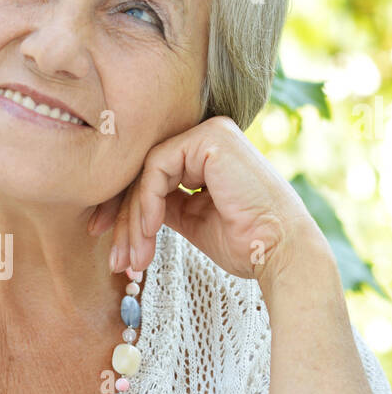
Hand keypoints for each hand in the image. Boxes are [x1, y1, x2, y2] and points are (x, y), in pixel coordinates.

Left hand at [89, 115, 329, 284]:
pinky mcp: (210, 138)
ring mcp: (210, 133)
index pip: (153, 178)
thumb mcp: (193, 221)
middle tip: (115, 260)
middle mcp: (209, 137)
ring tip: (133, 258)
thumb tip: (129, 210)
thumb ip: (166, 206)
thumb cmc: (246, 243)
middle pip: (146, 174)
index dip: (126, 213)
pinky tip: (147, 233)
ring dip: (133, 221)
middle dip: (124, 221)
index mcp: (208, 155)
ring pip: (146, 173)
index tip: (111, 249)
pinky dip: (146, 203)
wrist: (281, 253)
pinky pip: (157, 168)